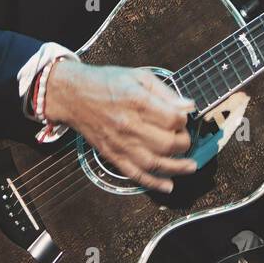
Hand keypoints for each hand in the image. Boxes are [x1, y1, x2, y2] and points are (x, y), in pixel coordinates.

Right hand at [44, 58, 197, 192]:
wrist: (73, 95)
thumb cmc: (106, 82)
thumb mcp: (139, 76)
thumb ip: (166, 93)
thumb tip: (188, 106)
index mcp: (138, 102)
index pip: (173, 119)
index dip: (184, 120)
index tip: (183, 117)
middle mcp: (129, 126)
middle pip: (167, 144)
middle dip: (184, 143)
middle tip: (185, 137)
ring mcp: (120, 143)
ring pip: (154, 163)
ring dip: (176, 168)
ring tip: (190, 166)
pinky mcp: (112, 155)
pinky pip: (135, 174)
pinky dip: (153, 183)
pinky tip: (168, 186)